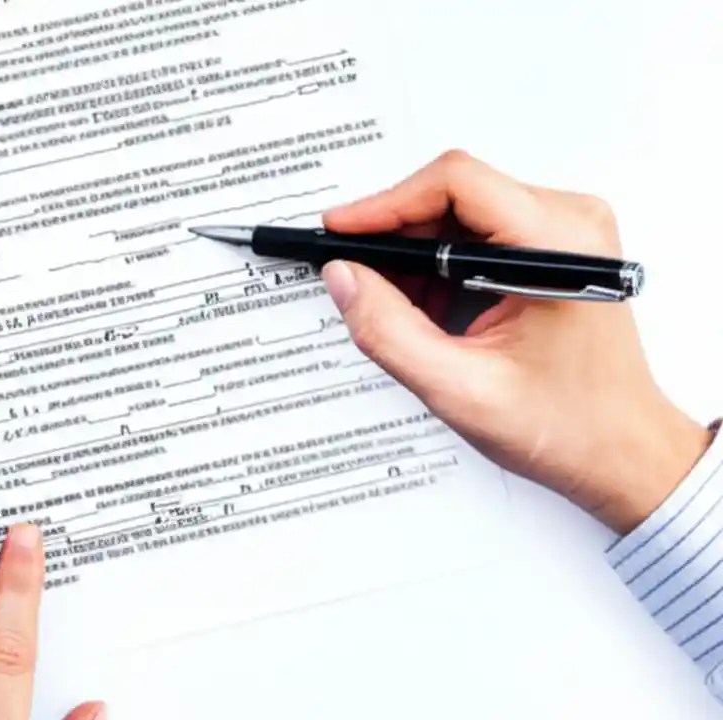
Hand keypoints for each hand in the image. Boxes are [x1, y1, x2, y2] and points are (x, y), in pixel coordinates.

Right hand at [320, 150, 713, 533]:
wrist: (621, 450)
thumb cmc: (567, 426)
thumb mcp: (459, 388)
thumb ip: (389, 331)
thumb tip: (343, 278)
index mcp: (557, 246)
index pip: (456, 184)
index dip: (387, 203)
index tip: (342, 231)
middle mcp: (570, 224)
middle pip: (456, 193)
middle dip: (397, 235)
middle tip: (357, 277)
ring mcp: (565, 232)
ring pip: (462, 211)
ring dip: (419, 254)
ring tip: (403, 309)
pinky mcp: (555, 247)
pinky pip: (480, 231)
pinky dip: (442, 264)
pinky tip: (432, 309)